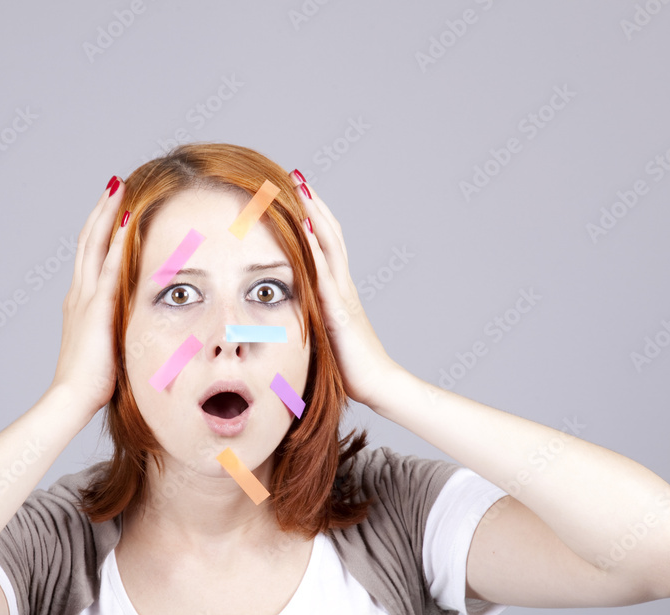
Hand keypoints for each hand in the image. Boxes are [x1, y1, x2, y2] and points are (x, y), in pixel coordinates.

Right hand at [48, 176, 128, 413]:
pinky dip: (117, 239)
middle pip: (88, 241)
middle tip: (115, 183)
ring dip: (107, 213)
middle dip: (102, 211)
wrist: (71, 398)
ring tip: (118, 186)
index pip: (89, 257)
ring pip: (95, 244)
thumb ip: (115, 334)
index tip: (112, 208)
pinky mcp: (98, 307)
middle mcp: (79, 294)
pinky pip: (110, 265)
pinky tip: (127, 218)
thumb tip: (131, 331)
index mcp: (80, 303)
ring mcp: (86, 298)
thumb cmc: (91, 384)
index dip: (99, 231)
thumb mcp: (106, 350)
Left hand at [289, 171, 394, 407]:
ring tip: (299, 186)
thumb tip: (292, 317)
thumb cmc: (350, 368)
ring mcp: (343, 295)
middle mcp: (342, 286)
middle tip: (296, 174)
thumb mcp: (325, 337)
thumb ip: (312, 321)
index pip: (326, 245)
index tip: (297, 193)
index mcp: (338, 291)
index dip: (314, 218)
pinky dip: (313, 247)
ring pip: (328, 245)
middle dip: (313, 204)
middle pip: (329, 235)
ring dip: (314, 214)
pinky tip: (302, 228)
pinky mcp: (339, 310)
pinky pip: (323, 272)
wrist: (378, 384)